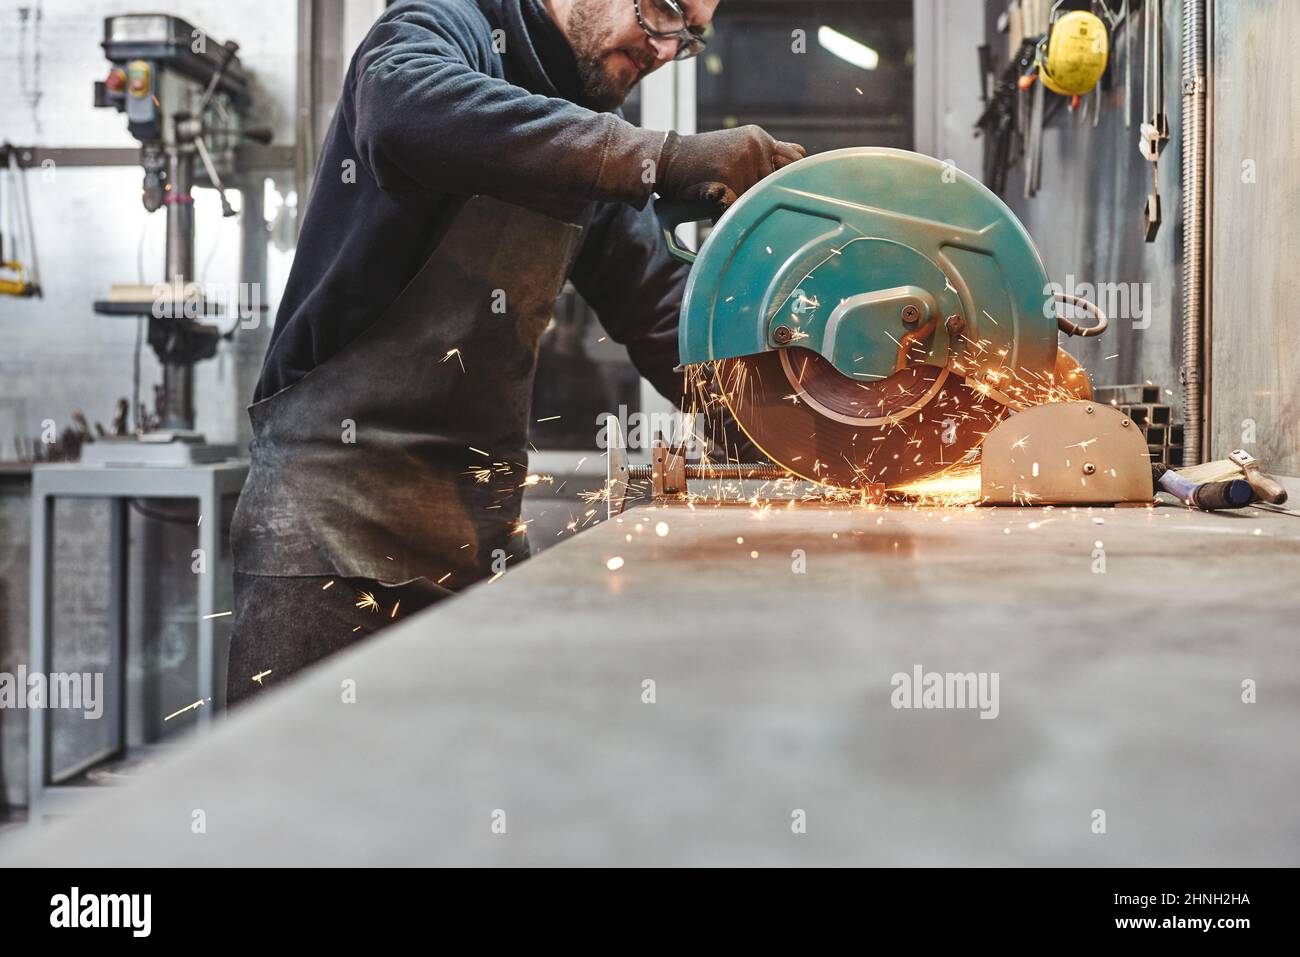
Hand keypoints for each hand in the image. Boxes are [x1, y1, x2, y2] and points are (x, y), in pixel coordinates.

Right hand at [656, 125, 805, 207]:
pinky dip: (726, 213)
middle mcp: (756, 145)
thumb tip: (802, 153)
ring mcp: (743, 160)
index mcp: (759, 138)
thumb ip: (768, 150)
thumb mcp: (738, 146)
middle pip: (776, 185)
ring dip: (741, 207)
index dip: (788, 178)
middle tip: (736, 195)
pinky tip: (712, 204)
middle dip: (761, 196)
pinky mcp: (729, 176)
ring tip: (721, 198)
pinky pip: (739, 207)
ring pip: (757, 198)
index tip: (778, 190)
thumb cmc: (700, 160)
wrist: (665, 159)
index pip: (794, 161)